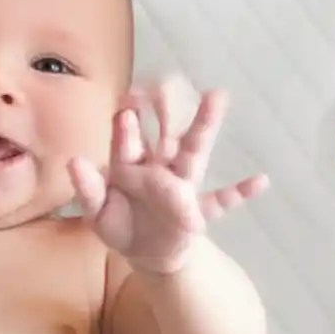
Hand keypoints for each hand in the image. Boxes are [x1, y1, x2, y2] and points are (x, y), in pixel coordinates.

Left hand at [68, 82, 267, 273]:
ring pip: (194, 153)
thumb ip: (87, 188)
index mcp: (131, 165)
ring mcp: (181, 186)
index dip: (127, 125)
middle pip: (166, 134)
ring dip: (204, 127)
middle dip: (169, 110)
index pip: (128, 140)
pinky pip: (221, 201)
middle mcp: (159, 168)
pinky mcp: (197, 211)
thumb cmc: (120, 225)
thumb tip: (74, 161)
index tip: (126, 107)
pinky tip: (260, 180)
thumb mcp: (96, 212)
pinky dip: (240, 193)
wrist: (146, 253)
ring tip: (217, 96)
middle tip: (171, 80)